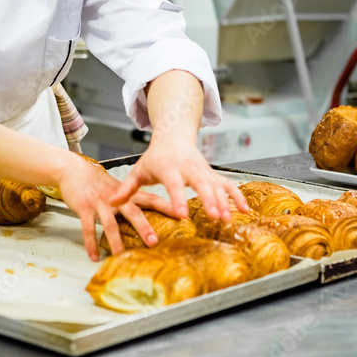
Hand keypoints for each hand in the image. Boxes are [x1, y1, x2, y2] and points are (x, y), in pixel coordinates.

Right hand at [56, 154, 178, 261]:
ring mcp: (100, 203)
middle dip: (143, 228)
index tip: (181, 216)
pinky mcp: (84, 207)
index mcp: (127, 194)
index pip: (151, 199)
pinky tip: (94, 256)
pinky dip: (91, 243)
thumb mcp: (118, 189)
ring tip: (121, 256)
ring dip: (116, 242)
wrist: (74, 170)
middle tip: (154, 242)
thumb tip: (148, 218)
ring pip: (110, 224)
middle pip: (133, 213)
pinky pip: (88, 227)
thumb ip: (131, 201)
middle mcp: (116, 198)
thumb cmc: (98, 182)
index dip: (166, 207)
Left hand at [107, 137, 248, 222]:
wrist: (174, 136)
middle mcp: (189, 168)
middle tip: (214, 217)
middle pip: (201, 184)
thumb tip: (110, 203)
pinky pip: (228, 185)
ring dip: (224, 202)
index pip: (174, 184)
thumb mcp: (139, 170)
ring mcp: (203, 170)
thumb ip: (127, 188)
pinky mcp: (213, 174)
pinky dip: (238, 196)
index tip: (182, 214)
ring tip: (227, 219)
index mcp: (169, 167)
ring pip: (217, 185)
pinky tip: (246, 211)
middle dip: (209, 200)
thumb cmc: (155, 157)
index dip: (178, 198)